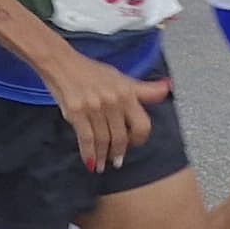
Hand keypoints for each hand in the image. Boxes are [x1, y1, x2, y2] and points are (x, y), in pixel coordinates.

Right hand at [45, 54, 171, 171]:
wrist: (61, 64)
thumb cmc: (91, 71)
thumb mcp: (121, 78)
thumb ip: (144, 90)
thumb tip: (168, 88)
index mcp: (126, 93)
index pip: (142, 125)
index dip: (138, 139)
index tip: (132, 144)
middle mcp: (112, 101)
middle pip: (121, 137)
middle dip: (119, 152)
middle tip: (116, 160)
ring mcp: (94, 108)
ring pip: (103, 140)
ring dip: (103, 157)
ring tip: (102, 165)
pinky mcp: (76, 113)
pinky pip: (86, 139)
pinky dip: (88, 154)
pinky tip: (90, 162)